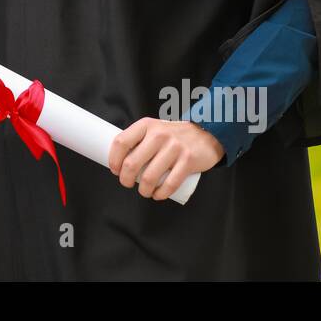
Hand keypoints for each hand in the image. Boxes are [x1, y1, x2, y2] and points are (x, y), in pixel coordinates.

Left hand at [107, 118, 224, 199]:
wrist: (206, 133)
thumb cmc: (174, 136)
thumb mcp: (155, 129)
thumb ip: (140, 140)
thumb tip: (120, 160)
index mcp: (146, 125)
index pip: (121, 142)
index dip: (113, 160)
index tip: (115, 169)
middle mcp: (159, 135)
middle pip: (132, 163)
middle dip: (125, 179)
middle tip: (127, 183)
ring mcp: (174, 147)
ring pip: (149, 177)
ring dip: (143, 190)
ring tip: (144, 191)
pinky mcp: (188, 160)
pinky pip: (169, 184)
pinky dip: (160, 194)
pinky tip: (157, 195)